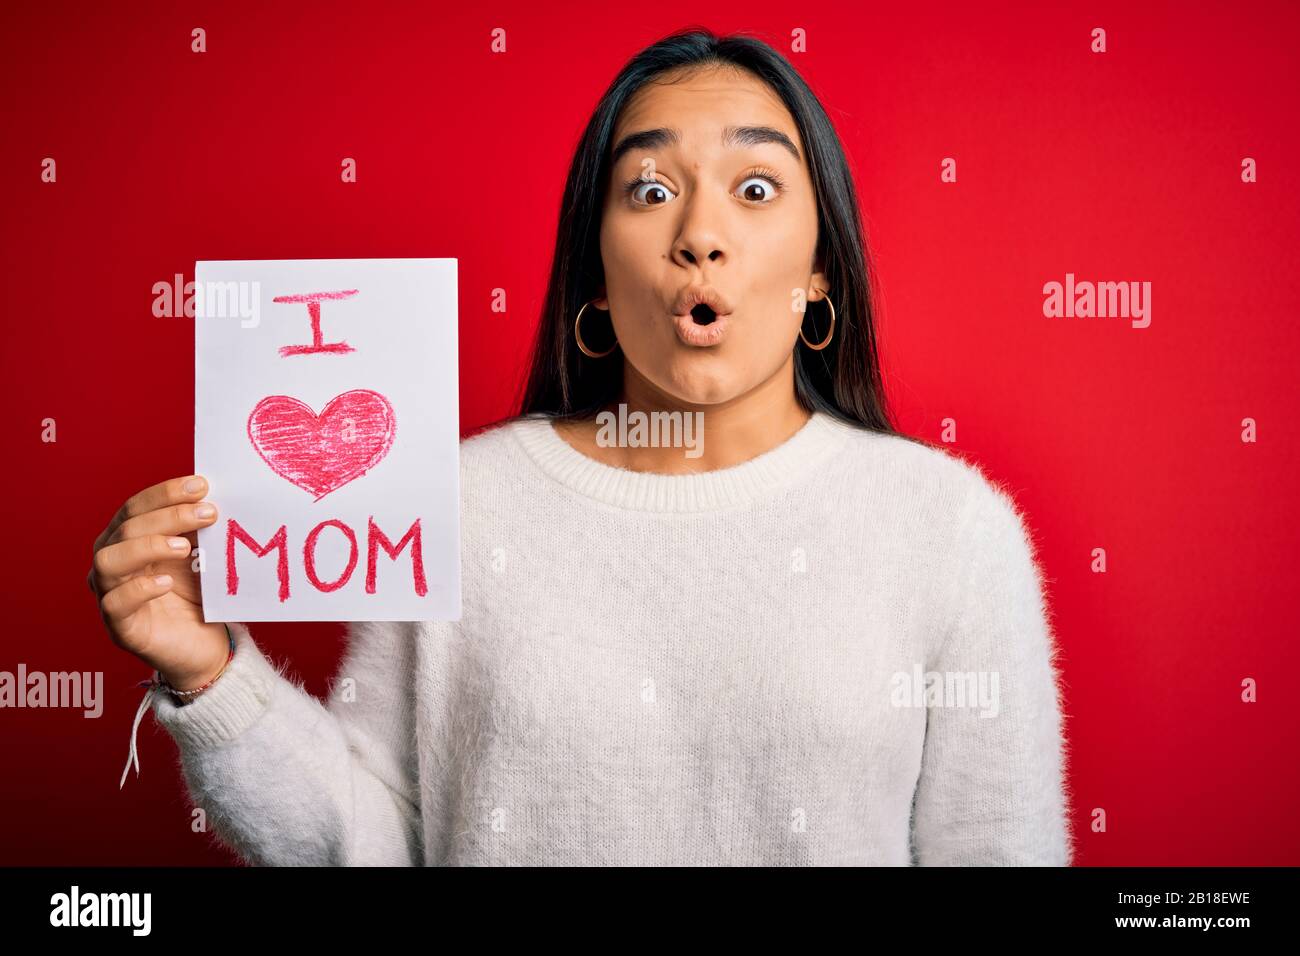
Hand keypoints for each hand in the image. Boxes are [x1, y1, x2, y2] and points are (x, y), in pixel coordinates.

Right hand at [89, 474, 230, 691]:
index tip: (201, 485)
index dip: (165, 493)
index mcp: (128, 540)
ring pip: (109, 561)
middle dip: (169, 515)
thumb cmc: (198, 594)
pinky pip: (115, 604)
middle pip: (126, 529)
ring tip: (184, 547)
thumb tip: (212, 495)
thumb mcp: (200, 555)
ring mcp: (110, 594)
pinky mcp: (120, 627)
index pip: (136, 507)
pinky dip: (139, 589)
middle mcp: (112, 562)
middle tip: (208, 513)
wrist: (206, 646)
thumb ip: (198, 528)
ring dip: (148, 547)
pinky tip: (166, 583)